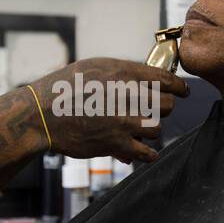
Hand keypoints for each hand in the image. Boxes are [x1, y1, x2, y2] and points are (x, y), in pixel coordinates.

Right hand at [27, 58, 188, 163]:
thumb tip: (146, 83)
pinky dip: (148, 154)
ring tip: (139, 129)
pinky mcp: (116, 144)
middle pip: (166, 105)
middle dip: (164, 108)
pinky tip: (145, 152)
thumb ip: (122, 74)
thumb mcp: (93, 68)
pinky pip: (147, 153)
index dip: (179, 87)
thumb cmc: (63, 89)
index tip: (182, 92)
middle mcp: (127, 95)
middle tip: (156, 110)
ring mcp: (123, 121)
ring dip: (151, 130)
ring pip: (158, 128)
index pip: (165, 79)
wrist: (41, 116)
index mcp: (122, 72)